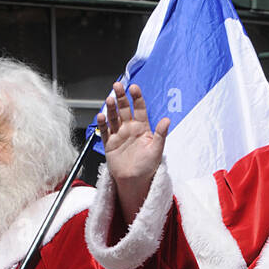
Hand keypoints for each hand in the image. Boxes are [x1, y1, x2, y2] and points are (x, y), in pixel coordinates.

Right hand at [97, 82, 168, 220]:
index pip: (139, 109)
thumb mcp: (157, 150)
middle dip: (121, 97)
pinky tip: (101, 116)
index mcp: (142, 128)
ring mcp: (119, 135)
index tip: (134, 88)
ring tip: (110, 99)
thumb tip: (167, 120)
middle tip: (118, 86)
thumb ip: (160, 134)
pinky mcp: (109, 144)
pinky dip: (102, 124)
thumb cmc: (148, 167)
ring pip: (113, 117)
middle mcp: (130, 129)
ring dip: (111, 108)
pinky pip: (105, 131)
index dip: (136, 98)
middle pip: (124, 109)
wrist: (135, 182)